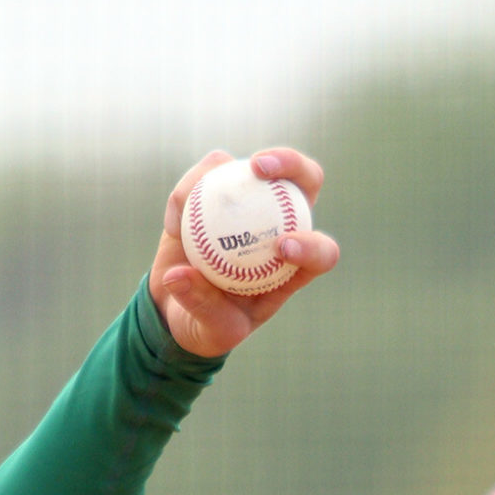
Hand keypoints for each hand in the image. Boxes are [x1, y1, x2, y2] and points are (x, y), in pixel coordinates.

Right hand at [148, 147, 340, 357]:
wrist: (178, 306)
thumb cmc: (208, 325)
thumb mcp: (209, 330)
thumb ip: (201, 305)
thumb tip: (178, 275)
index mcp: (295, 267)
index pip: (320, 251)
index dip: (311, 245)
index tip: (280, 248)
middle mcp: (283, 225)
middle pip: (305, 181)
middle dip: (292, 165)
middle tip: (259, 168)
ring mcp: (253, 202)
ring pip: (254, 168)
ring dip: (230, 168)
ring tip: (193, 195)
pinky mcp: (219, 188)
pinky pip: (210, 173)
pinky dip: (188, 189)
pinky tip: (173, 221)